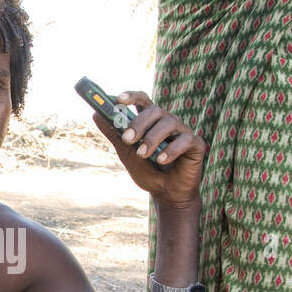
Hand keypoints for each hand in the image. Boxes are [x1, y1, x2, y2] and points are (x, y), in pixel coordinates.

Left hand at [94, 91, 205, 208]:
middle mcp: (168, 122)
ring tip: (143, 154)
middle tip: (128, 138)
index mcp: (151, 121)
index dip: (132, 96)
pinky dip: (171, 150)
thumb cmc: (148, 172)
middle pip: (155, 110)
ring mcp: (183, 132)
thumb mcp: (127, 154)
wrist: (167, 195)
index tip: (118, 99)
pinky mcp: (196, 145)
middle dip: (139, 123)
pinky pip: (185, 140)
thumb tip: (95, 114)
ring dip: (152, 138)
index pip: (143, 100)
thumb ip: (115, 135)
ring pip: (169, 123)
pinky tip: (161, 160)